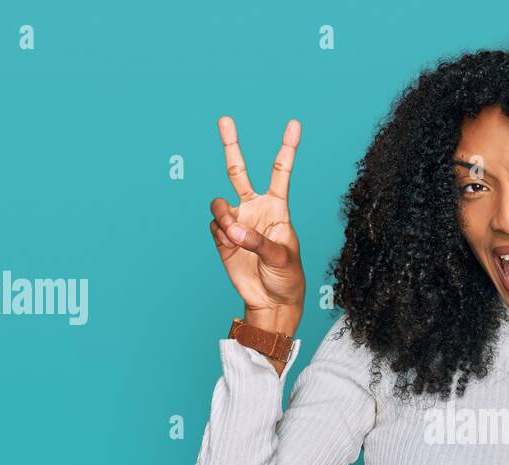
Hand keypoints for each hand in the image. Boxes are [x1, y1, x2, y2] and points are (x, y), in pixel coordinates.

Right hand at [209, 116, 304, 334]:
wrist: (271, 301)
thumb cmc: (287, 277)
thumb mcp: (281, 257)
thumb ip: (256, 240)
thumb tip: (231, 228)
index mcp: (277, 208)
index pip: (281, 171)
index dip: (287, 147)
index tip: (294, 124)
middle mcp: (255, 209)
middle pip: (239, 171)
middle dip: (231, 145)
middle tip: (224, 119)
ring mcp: (237, 222)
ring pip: (219, 203)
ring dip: (224, 215)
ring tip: (233, 234)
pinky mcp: (222, 238)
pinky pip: (214, 225)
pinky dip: (221, 234)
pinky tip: (231, 246)